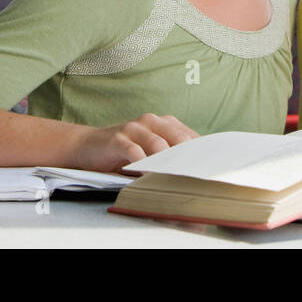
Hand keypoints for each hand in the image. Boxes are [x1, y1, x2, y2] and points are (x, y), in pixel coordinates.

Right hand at [70, 113, 199, 172]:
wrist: (88, 146)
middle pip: (179, 138)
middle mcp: (151, 122)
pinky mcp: (117, 138)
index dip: (202, 154)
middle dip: (189, 158)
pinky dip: (142, 165)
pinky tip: (146, 176)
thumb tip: (195, 178)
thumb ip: (170, 159)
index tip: (213, 170)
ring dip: (167, 163)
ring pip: (158, 144)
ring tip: (174, 179)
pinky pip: (134, 151)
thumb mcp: (150, 154)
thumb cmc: (125, 153)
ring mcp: (134, 128)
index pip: (190, 137)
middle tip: (197, 177)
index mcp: (165, 124)